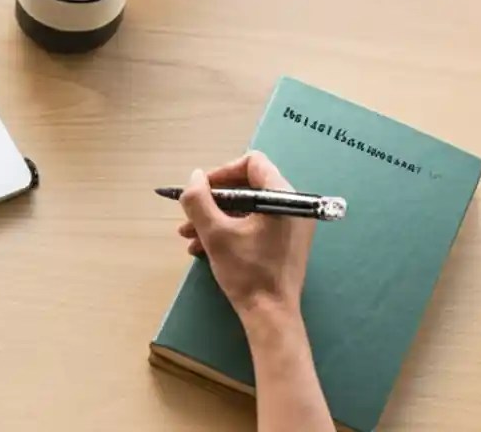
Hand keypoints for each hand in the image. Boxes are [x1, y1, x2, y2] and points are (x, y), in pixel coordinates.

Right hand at [176, 152, 315, 323]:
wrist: (271, 316)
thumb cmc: (247, 272)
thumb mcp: (215, 234)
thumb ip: (199, 200)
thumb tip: (195, 177)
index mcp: (282, 197)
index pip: (252, 163)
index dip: (222, 172)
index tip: (201, 190)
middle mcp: (292, 206)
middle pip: (247, 186)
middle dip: (213, 201)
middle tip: (189, 216)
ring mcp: (291, 225)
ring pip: (247, 209)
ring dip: (215, 218)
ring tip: (188, 236)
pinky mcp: (285, 242)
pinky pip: (254, 225)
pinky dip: (229, 231)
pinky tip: (203, 248)